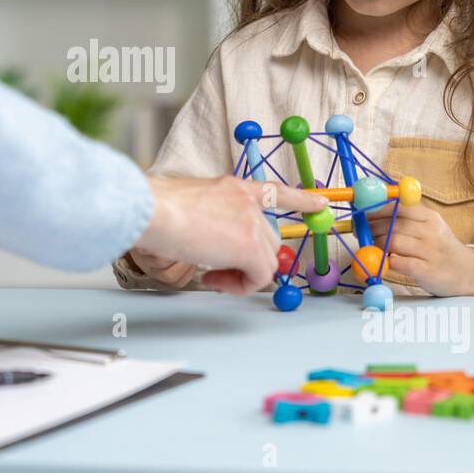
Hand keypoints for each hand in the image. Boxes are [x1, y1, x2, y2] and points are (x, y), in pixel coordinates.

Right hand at [134, 175, 327, 295]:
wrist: (151, 210)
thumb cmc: (155, 208)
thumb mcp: (190, 205)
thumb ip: (211, 218)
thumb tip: (211, 242)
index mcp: (233, 186)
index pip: (275, 191)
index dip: (302, 198)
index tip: (321, 202)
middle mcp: (247, 200)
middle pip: (268, 239)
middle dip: (248, 260)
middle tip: (217, 271)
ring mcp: (251, 222)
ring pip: (266, 260)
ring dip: (242, 276)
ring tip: (212, 276)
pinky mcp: (249, 246)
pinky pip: (259, 276)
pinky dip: (241, 285)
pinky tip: (213, 279)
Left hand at [367, 201, 473, 295]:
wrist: (469, 273)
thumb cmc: (441, 248)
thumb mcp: (429, 227)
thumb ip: (406, 218)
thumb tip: (372, 211)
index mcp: (429, 217)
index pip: (398, 206)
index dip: (376, 209)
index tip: (361, 212)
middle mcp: (431, 231)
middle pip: (393, 224)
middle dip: (371, 227)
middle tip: (360, 231)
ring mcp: (430, 251)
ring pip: (393, 241)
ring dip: (376, 243)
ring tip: (369, 246)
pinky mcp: (428, 270)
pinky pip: (399, 262)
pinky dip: (385, 261)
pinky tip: (382, 261)